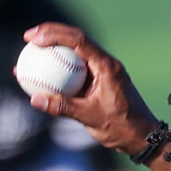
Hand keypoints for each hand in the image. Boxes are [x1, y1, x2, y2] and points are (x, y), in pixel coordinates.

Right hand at [20, 23, 161, 155]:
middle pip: (76, 39)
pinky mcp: (98, 81)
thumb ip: (63, 107)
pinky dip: (58, 69)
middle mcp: (105, 63)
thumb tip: (34, 98)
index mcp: (107, 66)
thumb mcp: (90, 118)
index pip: (79, 41)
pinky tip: (40, 75)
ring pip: (75, 52)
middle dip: (51, 33)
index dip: (55, 34)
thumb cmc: (121, 127)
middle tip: (28, 38)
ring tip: (30, 50)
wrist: (142, 137)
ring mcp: (102, 71)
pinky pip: (75, 70)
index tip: (35, 38)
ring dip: (54, 48)